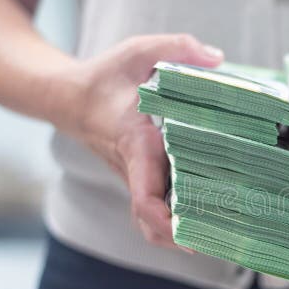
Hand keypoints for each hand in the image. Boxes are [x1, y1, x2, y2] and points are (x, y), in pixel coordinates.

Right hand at [58, 34, 223, 248]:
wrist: (68, 98)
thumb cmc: (106, 76)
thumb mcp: (138, 50)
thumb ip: (177, 47)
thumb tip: (217, 58)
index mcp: (134, 141)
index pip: (143, 192)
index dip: (162, 218)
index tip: (184, 231)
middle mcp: (133, 168)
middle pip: (149, 219)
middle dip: (179, 237)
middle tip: (220, 240)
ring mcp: (135, 178)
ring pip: (150, 221)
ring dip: (178, 235)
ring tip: (219, 237)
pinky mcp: (139, 179)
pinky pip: (154, 208)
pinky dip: (175, 221)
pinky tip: (209, 219)